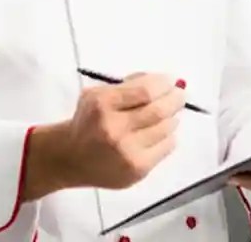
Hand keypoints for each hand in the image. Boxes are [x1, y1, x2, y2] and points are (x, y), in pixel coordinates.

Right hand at [21, 73, 183, 199]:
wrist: (71, 158)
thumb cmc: (89, 121)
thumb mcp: (97, 94)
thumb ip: (127, 86)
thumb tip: (163, 81)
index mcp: (102, 104)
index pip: (145, 91)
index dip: (163, 84)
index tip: (170, 81)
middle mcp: (114, 129)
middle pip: (159, 110)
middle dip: (175, 99)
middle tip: (179, 95)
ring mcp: (126, 152)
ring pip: (166, 129)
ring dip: (172, 117)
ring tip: (168, 114)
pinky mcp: (137, 169)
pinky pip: (166, 147)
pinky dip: (169, 136)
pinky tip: (160, 133)